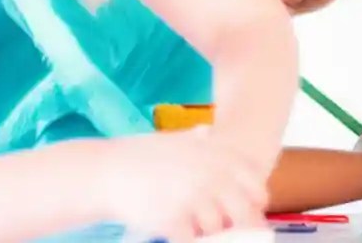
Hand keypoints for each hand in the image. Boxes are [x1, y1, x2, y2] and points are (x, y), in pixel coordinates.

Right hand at [99, 128, 268, 240]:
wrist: (105, 171)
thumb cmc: (139, 156)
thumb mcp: (172, 139)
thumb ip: (195, 138)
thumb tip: (206, 130)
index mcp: (216, 156)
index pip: (255, 183)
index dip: (256, 200)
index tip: (252, 209)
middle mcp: (210, 175)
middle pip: (244, 212)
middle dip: (242, 225)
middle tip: (234, 232)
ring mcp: (193, 197)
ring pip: (220, 229)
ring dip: (214, 235)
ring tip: (204, 232)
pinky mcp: (174, 219)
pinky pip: (195, 241)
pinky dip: (193, 242)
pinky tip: (184, 237)